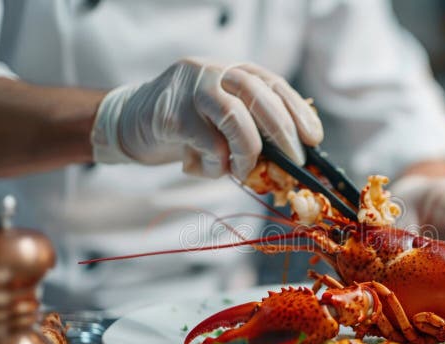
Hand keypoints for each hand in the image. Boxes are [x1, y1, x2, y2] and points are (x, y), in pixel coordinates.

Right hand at [90, 59, 322, 177]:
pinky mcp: (170, 112)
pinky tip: (207, 168)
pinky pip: (206, 142)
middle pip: (258, 94)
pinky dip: (216, 163)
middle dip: (283, 131)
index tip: (314, 138)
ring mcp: (190, 88)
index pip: (273, 84)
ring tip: (243, 171)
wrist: (130, 123)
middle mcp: (214, 71)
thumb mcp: (222, 121)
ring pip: (234, 116)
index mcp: (232, 71)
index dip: (297, 111)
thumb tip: (292, 156)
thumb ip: (252, 129)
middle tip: (295, 162)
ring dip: (247, 151)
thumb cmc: (187, 127)